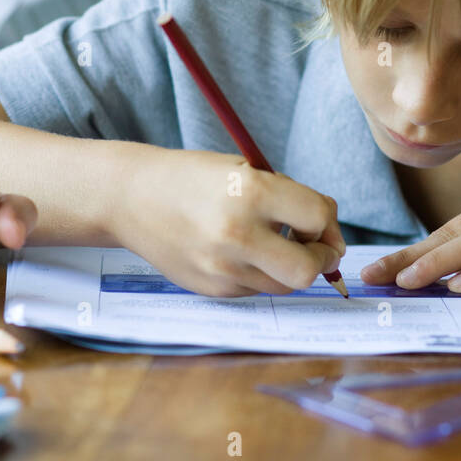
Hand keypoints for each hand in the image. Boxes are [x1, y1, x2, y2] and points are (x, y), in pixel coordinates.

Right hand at [115, 147, 345, 297]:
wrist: (132, 197)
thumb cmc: (194, 177)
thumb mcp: (244, 170)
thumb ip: (288, 196)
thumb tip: (329, 228)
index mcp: (250, 192)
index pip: (317, 216)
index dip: (327, 219)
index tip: (319, 218)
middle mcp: (236, 234)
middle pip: (307, 269)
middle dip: (321, 258)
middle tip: (314, 246)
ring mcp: (222, 267)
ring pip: (284, 286)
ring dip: (291, 267)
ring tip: (275, 244)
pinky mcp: (211, 288)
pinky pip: (255, 290)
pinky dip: (261, 274)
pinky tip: (244, 252)